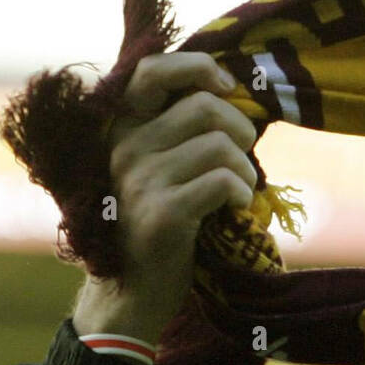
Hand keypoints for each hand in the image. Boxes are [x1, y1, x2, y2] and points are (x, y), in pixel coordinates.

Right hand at [72, 52, 257, 345]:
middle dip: (239, 128)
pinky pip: (222, 181)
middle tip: (245, 157)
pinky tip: (236, 207)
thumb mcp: (151, 174)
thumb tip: (230, 97)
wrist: (128, 296)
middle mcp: (123, 148)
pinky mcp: (163, 213)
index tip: (227, 87)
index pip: (152, 71)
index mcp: (119, 131)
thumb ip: (173, 136)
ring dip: (245, 168)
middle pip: (203, 107)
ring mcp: (140, 181)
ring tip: (241, 190)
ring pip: (218, 145)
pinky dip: (241, 192)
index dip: (197, 68)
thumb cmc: (151, 232)